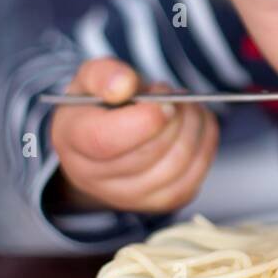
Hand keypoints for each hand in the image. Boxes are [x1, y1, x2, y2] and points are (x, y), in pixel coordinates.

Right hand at [48, 58, 218, 213]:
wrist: (103, 140)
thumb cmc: (100, 105)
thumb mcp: (92, 77)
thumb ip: (105, 74)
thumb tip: (124, 86)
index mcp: (72, 139)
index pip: (105, 140)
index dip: (145, 120)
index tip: (165, 100)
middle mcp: (92, 177)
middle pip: (147, 156)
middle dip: (175, 119)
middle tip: (175, 96)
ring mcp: (125, 197)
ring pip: (175, 169)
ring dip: (194, 130)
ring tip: (188, 107)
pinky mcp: (157, 203)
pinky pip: (192, 181)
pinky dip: (205, 147)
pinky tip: (197, 126)